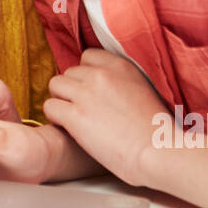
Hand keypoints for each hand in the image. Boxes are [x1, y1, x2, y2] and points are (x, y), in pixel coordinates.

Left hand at [42, 48, 163, 186]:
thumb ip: (123, 81)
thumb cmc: (156, 130)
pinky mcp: (75, 116)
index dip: (85, 74)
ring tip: (72, 117)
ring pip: (55, 85)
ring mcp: (86, 94)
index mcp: (120, 66)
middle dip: (72, 89)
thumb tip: (108, 88)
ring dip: (60, 100)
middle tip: (82, 108)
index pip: (88, 56)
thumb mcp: (145, 90)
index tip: (90, 90)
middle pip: (69, 72)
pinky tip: (68, 128)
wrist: (158, 151)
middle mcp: (100, 75)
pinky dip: (55, 118)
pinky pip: (49, 107)